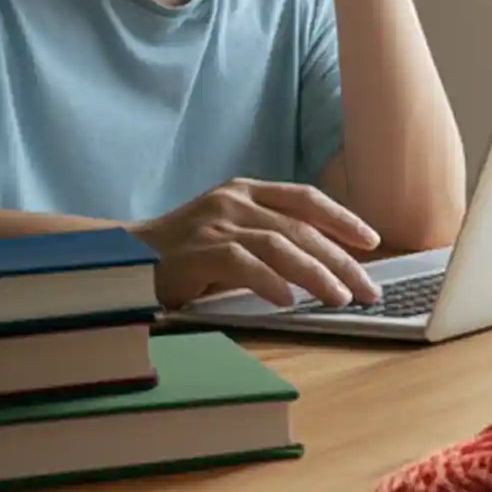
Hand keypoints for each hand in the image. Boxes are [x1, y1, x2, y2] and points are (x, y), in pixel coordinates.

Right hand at [126, 178, 381, 309]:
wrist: (120, 260)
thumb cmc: (186, 255)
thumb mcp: (233, 235)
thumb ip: (273, 240)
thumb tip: (331, 267)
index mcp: (246, 190)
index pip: (306, 198)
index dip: (342, 218)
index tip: (371, 241)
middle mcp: (233, 200)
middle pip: (301, 228)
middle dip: (341, 260)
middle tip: (368, 289)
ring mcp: (214, 223)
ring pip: (279, 245)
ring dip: (316, 274)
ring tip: (340, 298)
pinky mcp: (196, 250)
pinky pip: (243, 264)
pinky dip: (269, 282)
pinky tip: (288, 301)